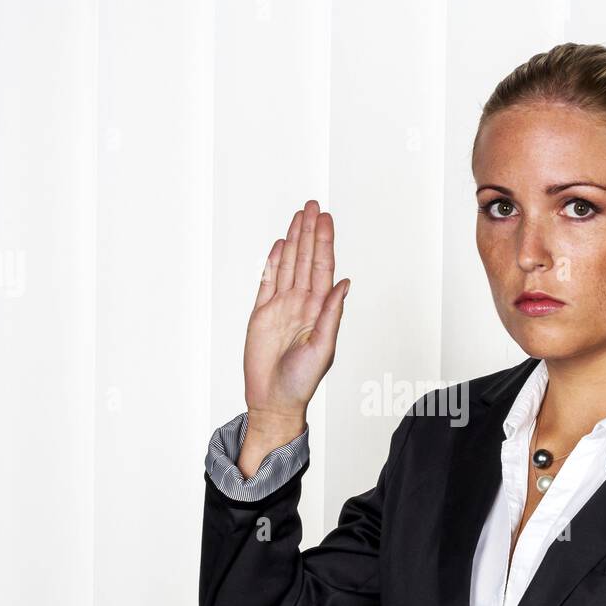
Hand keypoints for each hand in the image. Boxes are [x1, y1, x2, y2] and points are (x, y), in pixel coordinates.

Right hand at [244, 199, 349, 419]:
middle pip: (306, 259)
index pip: (323, 268)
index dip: (324, 243)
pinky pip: (267, 282)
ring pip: (288, 265)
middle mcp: (301, 304)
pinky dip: (273, 263)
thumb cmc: (302, 381)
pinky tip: (280, 246)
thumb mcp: (323, 347)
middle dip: (309, 232)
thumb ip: (332, 314)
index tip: (326, 220)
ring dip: (293, 241)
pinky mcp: (261, 314)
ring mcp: (281, 307)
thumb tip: (344, 283)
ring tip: (298, 216)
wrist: (273, 399)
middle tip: (312, 206)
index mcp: (319, 310)